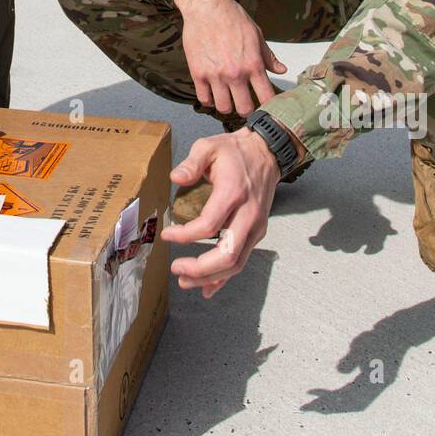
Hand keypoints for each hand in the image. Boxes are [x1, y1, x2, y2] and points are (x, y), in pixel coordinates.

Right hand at [160, 0, 287, 116]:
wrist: (207, 6)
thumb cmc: (233, 18)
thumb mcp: (257, 35)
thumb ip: (268, 56)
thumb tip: (281, 69)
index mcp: (253, 65)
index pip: (266, 98)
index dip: (268, 105)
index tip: (265, 104)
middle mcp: (235, 74)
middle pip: (244, 109)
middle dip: (246, 109)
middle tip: (244, 103)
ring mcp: (215, 75)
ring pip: (223, 108)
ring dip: (227, 106)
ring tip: (227, 98)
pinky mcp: (198, 73)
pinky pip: (204, 98)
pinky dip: (209, 99)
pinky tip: (212, 92)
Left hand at [160, 129, 279, 297]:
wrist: (267, 153)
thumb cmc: (236, 152)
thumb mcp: (209, 147)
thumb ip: (192, 163)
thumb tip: (175, 178)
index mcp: (234, 193)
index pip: (209, 225)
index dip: (186, 236)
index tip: (167, 235)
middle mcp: (249, 215)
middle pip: (227, 254)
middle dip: (200, 268)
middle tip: (176, 267)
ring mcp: (256, 226)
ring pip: (236, 263)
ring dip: (210, 277)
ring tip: (185, 280)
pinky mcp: (257, 232)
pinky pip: (242, 260)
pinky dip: (224, 278)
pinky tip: (208, 288)